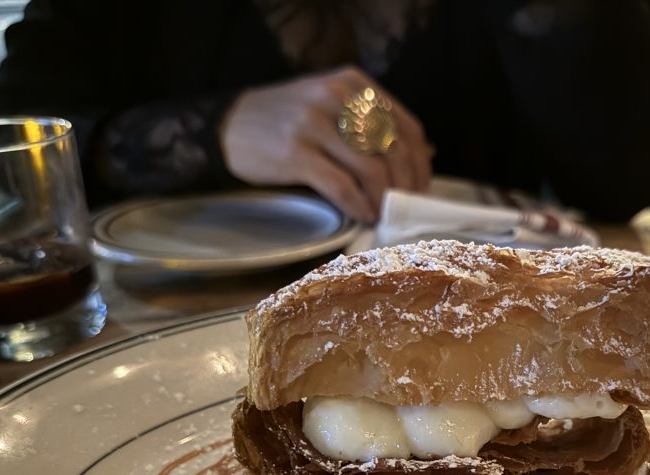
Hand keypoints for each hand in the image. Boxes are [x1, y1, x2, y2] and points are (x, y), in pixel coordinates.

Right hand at [220, 66, 432, 222]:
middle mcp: (337, 97)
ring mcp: (315, 123)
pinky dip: (358, 205)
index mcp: (353, 85)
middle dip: (404, 186)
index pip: (406, 126)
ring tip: (380, 214)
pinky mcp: (296, 152)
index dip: (420, 164)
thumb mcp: (331, 107)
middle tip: (402, 209)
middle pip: (393, 149)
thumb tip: (418, 159)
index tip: (420, 190)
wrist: (229, 126)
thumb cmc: (287, 122)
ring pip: (371, 169)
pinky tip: (361, 215)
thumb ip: (369, 124)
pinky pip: (341, 186)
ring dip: (381, 200)